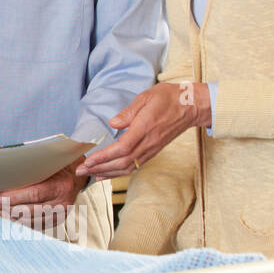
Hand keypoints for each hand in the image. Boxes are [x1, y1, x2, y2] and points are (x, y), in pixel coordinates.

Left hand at [0, 157, 86, 215]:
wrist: (77, 177)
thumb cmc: (59, 167)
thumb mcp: (48, 164)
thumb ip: (30, 170)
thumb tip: (4, 175)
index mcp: (60, 186)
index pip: (33, 194)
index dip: (11, 197)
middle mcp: (62, 203)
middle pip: (30, 210)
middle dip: (7, 207)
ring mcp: (61, 214)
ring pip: (31, 221)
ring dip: (12, 216)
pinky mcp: (58, 221)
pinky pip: (36, 225)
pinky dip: (22, 222)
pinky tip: (11, 216)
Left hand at [80, 82, 210, 179]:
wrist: (191, 106)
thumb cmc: (168, 98)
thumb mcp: (146, 97)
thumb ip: (128, 112)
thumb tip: (113, 123)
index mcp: (145, 128)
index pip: (122, 148)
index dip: (104, 157)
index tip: (89, 161)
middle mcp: (148, 143)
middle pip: (122, 162)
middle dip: (100, 168)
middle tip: (81, 171)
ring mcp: (152, 149)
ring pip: (128, 167)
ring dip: (108, 173)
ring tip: (90, 175)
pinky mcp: (153, 151)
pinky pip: (135, 166)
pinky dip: (119, 172)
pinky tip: (107, 173)